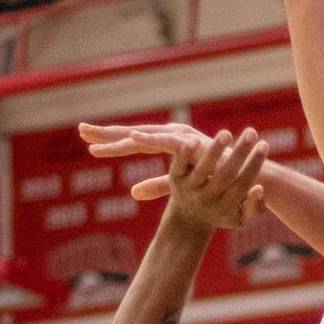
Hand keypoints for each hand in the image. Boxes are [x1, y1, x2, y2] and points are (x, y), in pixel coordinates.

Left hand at [80, 121, 218, 200]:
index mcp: (166, 144)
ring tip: (96, 138)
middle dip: (106, 133)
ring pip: (142, 137)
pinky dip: (150, 140)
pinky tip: (132, 140)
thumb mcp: (177, 183)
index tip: (87, 144)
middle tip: (80, 129)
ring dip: (120, 138)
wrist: (243, 179)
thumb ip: (156, 186)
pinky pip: (166, 142)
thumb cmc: (214, 179)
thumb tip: (131, 194)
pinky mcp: (189, 144)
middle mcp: (170, 137)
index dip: (110, 143)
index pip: (132, 143)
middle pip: (131, 134)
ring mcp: (178, 138)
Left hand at [161, 129, 268, 230]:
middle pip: (224, 175)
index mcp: (225, 207)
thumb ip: (255, 207)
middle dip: (239, 153)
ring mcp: (189, 189)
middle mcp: (207, 199)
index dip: (254, 165)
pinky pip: (179, 166)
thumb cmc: (222, 213)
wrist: (187, 220)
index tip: (264, 144)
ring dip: (214, 151)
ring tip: (226, 133)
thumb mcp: (241, 218)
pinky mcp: (175, 179)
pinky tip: (194, 140)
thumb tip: (259, 187)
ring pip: (203, 170)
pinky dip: (185, 154)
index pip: (242, 184)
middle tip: (252, 131)